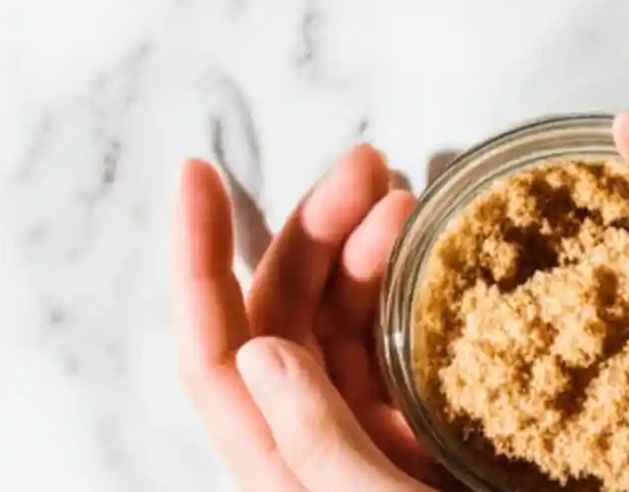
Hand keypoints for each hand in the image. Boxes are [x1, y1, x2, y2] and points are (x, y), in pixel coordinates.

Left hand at [173, 145, 446, 490]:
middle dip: (316, 227)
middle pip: (287, 311)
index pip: (215, 349)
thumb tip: (262, 349)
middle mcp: (314, 433)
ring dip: (366, 244)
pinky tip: (430, 244)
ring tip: (399, 195)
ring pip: (344, 313)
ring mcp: (369, 423)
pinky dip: (408, 280)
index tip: (198, 175)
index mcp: (281, 464)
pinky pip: (399, 332)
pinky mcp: (421, 418)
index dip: (199, 256)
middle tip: (366, 166)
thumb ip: (319, 444)